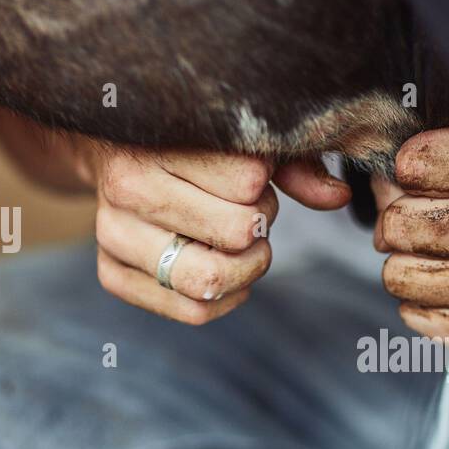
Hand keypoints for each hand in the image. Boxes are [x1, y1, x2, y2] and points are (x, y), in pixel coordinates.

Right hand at [77, 143, 350, 324]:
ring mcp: (113, 234)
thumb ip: (292, 162)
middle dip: (259, 227)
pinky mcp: (110, 272)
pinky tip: (228, 270)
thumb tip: (337, 196)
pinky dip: (227, 299)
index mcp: (160, 140)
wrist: (111, 147)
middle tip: (251, 214)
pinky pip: (192, 311)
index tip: (253, 178)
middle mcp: (127, 187)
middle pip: (235, 233)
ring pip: (210, 280)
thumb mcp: (240, 137)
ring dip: (247, 269)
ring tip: (243, 245)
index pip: (248, 182)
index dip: (265, 186)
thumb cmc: (191, 138)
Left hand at [374, 128, 448, 357]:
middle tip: (428, 228)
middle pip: (396, 225)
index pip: (411, 164)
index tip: (429, 181)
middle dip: (400, 224)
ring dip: (409, 267)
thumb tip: (376, 180)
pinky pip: (412, 316)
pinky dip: (422, 304)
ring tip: (445, 260)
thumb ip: (437, 154)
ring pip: (396, 275)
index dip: (408, 172)